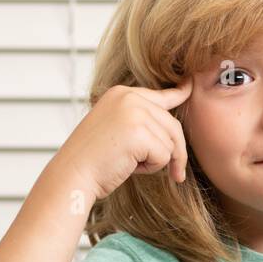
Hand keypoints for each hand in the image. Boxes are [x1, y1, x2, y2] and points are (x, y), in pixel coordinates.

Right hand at [50, 81, 192, 201]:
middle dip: (176, 153)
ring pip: (170, 142)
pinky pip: (164, 155)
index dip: (179, 95)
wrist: (72, 174)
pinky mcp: (139, 132)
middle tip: (176, 174)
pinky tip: (127, 165)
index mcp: (121, 94)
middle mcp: (128, 97)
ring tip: (128, 162)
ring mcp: (134, 112)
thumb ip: (141, 120)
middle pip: (173, 125)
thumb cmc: (93, 159)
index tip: (190, 87)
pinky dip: (151, 168)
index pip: (160, 96)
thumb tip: (171, 122)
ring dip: (155, 161)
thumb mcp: (116, 128)